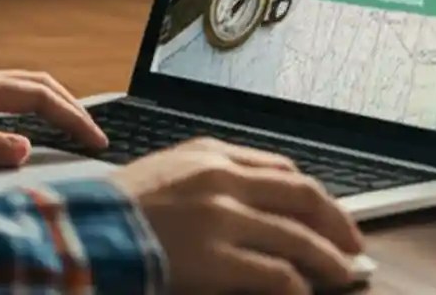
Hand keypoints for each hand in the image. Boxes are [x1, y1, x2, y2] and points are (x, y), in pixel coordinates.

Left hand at [0, 69, 107, 165]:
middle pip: (37, 83)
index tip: (94, 139)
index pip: (37, 96)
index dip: (71, 117)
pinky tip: (30, 120)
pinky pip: (7, 91)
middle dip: (71, 105)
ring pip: (23, 83)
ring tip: (72, 125)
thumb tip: (25, 149)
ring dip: (53, 100)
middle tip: (94, 134)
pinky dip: (32, 101)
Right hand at [110, 138, 364, 294]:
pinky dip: (297, 284)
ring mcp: (222, 219)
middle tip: (353, 244)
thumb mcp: (165, 173)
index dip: (312, 194)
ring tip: (345, 273)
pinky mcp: (218, 259)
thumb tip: (251, 203)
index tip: (325, 212)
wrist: (82, 231)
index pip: (280, 168)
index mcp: (209, 154)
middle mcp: (222, 179)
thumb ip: (207, 179)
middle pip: (302, 195)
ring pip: (299, 237)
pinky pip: (277, 273)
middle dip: (337, 221)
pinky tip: (304, 291)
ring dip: (330, 259)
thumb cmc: (115, 209)